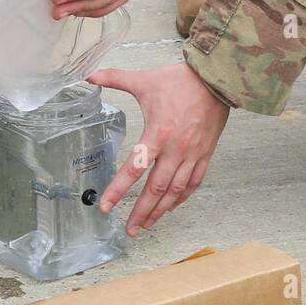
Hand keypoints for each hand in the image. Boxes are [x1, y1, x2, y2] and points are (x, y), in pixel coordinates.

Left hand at [89, 63, 229, 233]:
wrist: (215, 79)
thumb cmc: (180, 80)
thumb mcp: (145, 79)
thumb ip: (115, 78)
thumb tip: (89, 74)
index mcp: (157, 134)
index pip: (134, 168)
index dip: (118, 190)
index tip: (106, 207)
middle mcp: (175, 150)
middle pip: (155, 189)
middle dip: (141, 212)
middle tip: (129, 230)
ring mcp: (191, 154)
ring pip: (175, 191)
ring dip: (160, 211)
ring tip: (148, 225)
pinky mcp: (205, 154)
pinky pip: (193, 183)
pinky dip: (182, 198)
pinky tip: (171, 207)